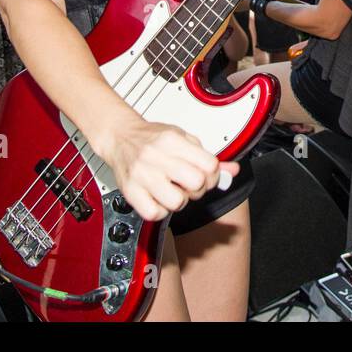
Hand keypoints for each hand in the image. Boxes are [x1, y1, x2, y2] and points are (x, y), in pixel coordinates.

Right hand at [99, 116, 238, 221]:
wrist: (120, 137)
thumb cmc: (152, 139)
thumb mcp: (183, 139)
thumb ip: (207, 157)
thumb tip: (232, 171)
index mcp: (172, 140)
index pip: (209, 165)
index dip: (213, 175)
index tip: (207, 175)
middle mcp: (157, 156)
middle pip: (196, 183)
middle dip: (199, 188)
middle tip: (189, 184)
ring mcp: (142, 175)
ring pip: (177, 202)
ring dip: (180, 201)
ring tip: (173, 191)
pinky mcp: (130, 191)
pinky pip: (154, 213)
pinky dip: (160, 210)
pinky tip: (159, 199)